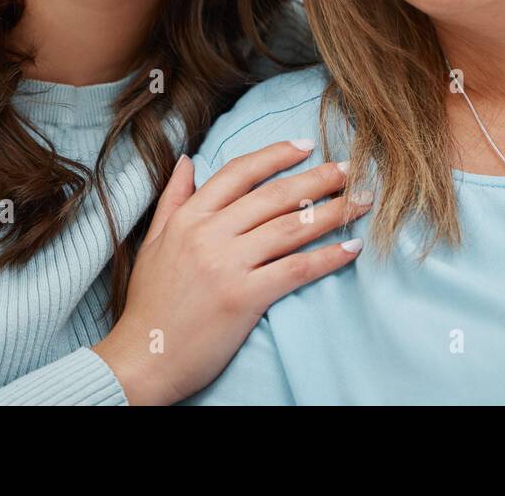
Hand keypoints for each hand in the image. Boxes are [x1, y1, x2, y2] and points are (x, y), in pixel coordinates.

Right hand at [91, 140, 370, 404]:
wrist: (142, 359)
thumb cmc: (150, 304)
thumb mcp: (154, 242)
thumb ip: (174, 198)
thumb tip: (187, 159)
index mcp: (189, 218)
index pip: (239, 172)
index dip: (276, 155)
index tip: (306, 145)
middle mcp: (209, 234)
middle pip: (274, 196)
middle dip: (318, 178)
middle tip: (350, 167)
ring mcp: (227, 265)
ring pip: (291, 228)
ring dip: (333, 212)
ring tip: (362, 201)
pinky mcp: (244, 298)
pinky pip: (296, 269)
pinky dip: (328, 257)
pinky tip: (352, 247)